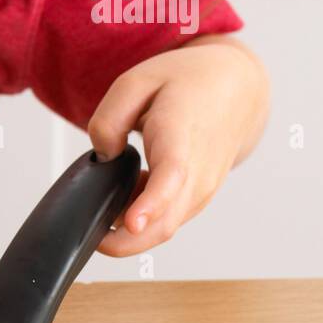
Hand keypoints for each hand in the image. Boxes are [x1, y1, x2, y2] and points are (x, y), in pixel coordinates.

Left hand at [86, 36, 268, 256]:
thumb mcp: (136, 82)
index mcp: (181, 135)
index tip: (130, 224)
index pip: (172, 177)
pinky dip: (141, 221)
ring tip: (107, 199)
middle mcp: (199, 170)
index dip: (150, 205)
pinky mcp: (198, 200)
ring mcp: (203, 190)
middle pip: (165, 221)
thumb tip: (103, 158)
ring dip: (129, 231)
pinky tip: (125, 197)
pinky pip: (166, 222)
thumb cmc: (187, 84)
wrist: (235, 89)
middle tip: (88, 233)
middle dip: (122, 241)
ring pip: (163, 229)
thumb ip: (108, 120)